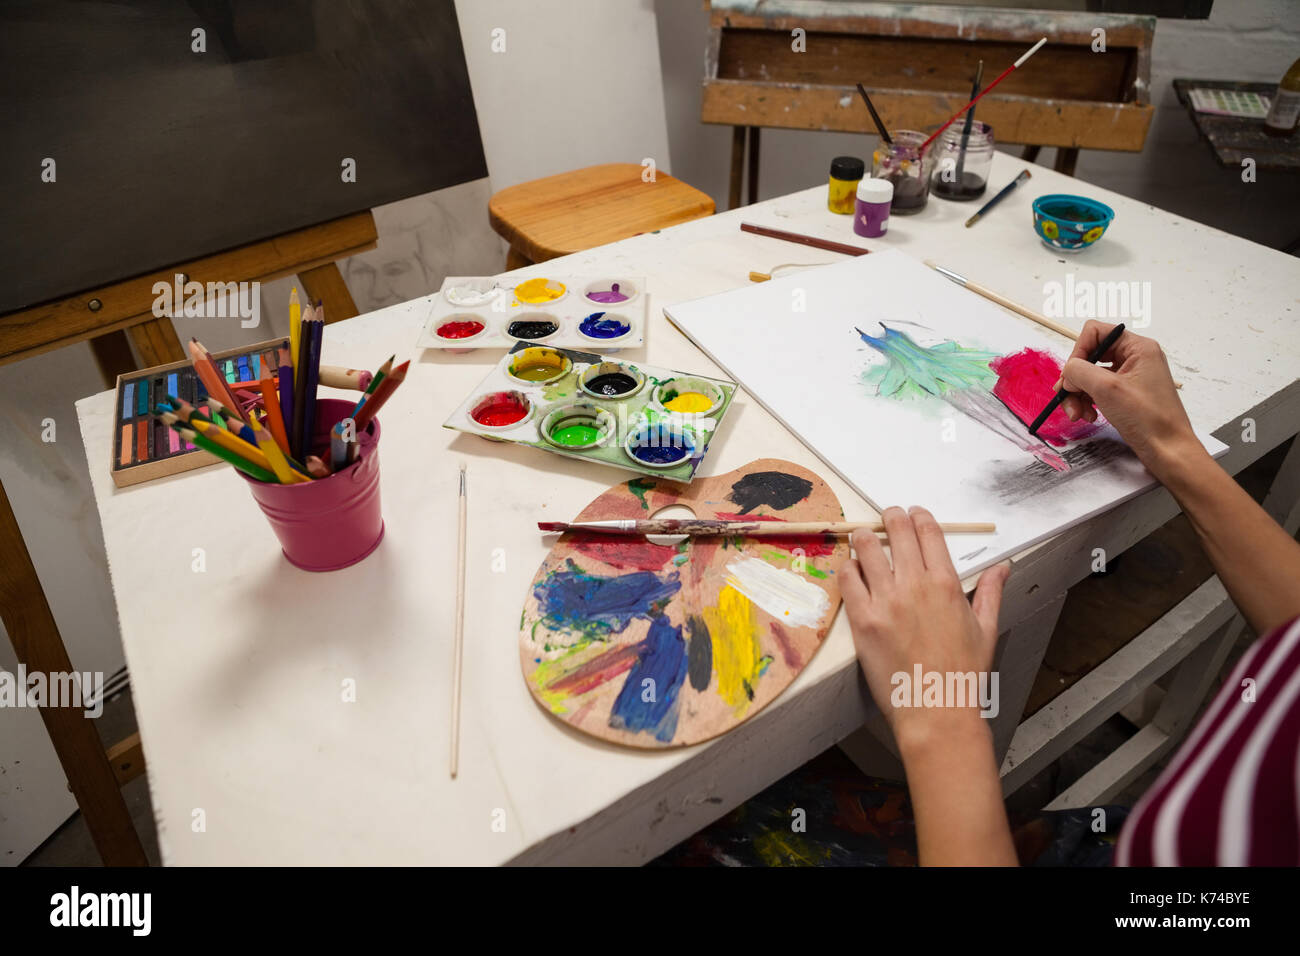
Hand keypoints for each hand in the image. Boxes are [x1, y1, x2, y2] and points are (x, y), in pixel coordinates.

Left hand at [840, 506, 1008, 753]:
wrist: (935, 709)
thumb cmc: (963, 673)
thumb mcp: (987, 630)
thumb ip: (991, 593)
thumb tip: (1003, 567)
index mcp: (947, 584)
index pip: (929, 532)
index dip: (918, 516)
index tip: (913, 513)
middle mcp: (915, 585)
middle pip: (896, 531)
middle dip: (891, 517)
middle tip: (887, 517)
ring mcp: (886, 600)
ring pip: (866, 548)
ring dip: (863, 537)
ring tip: (862, 538)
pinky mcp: (862, 619)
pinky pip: (848, 578)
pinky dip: (848, 567)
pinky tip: (852, 569)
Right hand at [1055, 321, 1199, 476]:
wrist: (1168, 450)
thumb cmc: (1148, 418)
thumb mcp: (1107, 389)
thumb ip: (1079, 371)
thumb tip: (1067, 371)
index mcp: (1138, 347)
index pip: (1095, 332)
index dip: (1078, 352)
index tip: (1071, 377)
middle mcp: (1134, 357)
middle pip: (1090, 356)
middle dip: (1075, 379)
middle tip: (1067, 399)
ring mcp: (1130, 376)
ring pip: (1090, 375)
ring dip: (1078, 394)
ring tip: (1078, 414)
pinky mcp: (1126, 394)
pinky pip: (1097, 390)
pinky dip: (1087, 402)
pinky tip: (1089, 416)